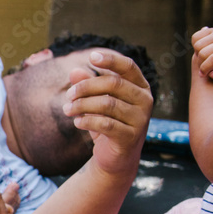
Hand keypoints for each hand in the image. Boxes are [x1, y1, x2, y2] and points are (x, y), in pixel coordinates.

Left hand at [63, 50, 152, 177]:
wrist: (115, 157)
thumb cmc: (107, 123)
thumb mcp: (96, 102)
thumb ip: (88, 86)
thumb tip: (74, 71)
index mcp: (140, 87)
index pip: (128, 66)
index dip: (110, 60)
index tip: (91, 57)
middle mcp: (145, 100)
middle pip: (113, 84)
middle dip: (85, 87)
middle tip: (68, 96)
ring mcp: (140, 119)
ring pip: (107, 104)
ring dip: (82, 105)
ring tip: (67, 109)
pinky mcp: (130, 137)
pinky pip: (106, 124)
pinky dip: (87, 121)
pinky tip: (77, 122)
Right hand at [192, 26, 212, 85]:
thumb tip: (212, 73)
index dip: (205, 69)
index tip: (203, 75)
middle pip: (203, 53)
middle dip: (201, 63)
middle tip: (205, 68)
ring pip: (197, 45)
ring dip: (198, 54)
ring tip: (205, 59)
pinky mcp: (212, 30)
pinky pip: (195, 37)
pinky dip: (195, 44)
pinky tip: (202, 50)